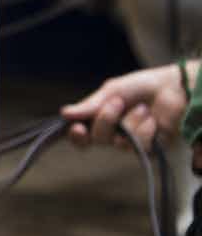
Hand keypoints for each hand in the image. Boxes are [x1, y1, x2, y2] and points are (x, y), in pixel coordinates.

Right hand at [60, 64, 186, 151]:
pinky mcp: (147, 148)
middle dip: (106, 120)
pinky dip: (145, 127)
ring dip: (131, 121)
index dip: (76, 136)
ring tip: (142, 108)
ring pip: (118, 142)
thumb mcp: (111, 91)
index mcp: (98, 118)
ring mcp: (128, 141)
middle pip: (97, 138)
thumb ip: (90, 105)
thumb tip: (65, 113)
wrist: (171, 89)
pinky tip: (152, 119)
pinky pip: (139, 144)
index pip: (80, 135)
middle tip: (117, 102)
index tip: (78, 128)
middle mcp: (111, 132)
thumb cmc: (139, 86)